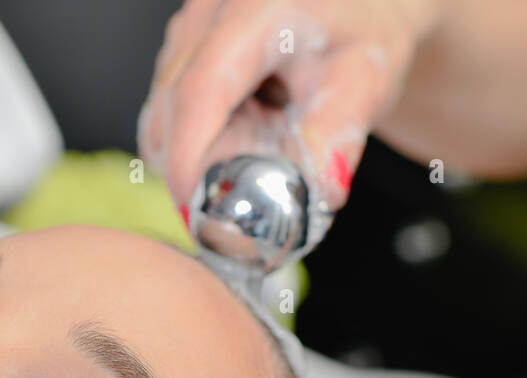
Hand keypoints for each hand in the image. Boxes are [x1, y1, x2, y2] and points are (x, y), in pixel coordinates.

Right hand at [137, 0, 442, 215]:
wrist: (359, 6)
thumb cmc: (364, 31)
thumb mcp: (365, 81)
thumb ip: (336, 136)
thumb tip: (317, 193)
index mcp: (258, 11)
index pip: (202, 88)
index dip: (188, 153)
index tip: (194, 203)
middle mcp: (212, 10)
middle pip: (170, 103)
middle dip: (187, 165)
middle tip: (223, 208)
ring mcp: (191, 25)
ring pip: (162, 108)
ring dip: (191, 151)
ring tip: (247, 159)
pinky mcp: (184, 44)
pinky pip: (167, 104)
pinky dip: (193, 137)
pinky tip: (235, 139)